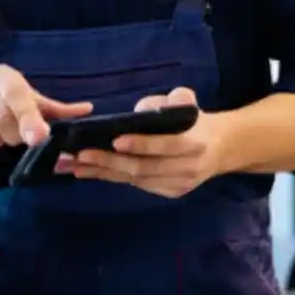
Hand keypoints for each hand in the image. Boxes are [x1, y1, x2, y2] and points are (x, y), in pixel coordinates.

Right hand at [0, 65, 92, 152]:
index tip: (39, 137)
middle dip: (11, 135)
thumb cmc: (8, 102)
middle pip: (2, 121)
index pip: (17, 96)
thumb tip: (88, 109)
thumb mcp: (32, 102)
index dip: (29, 117)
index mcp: (6, 77)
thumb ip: (57, 110)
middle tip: (14, 134)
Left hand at [63, 87, 225, 198]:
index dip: (142, 144)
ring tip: (74, 165)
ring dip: (102, 173)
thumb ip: (168, 101)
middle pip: (144, 168)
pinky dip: (110, 178)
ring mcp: (177, 184)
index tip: (116, 140)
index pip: (166, 145)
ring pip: (136, 180)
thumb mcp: (186, 101)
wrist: (220, 148)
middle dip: (110, 162)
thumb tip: (140, 113)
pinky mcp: (168, 192)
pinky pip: (136, 185)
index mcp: (194, 142)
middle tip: (81, 155)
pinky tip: (88, 171)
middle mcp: (187, 168)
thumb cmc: (194, 119)